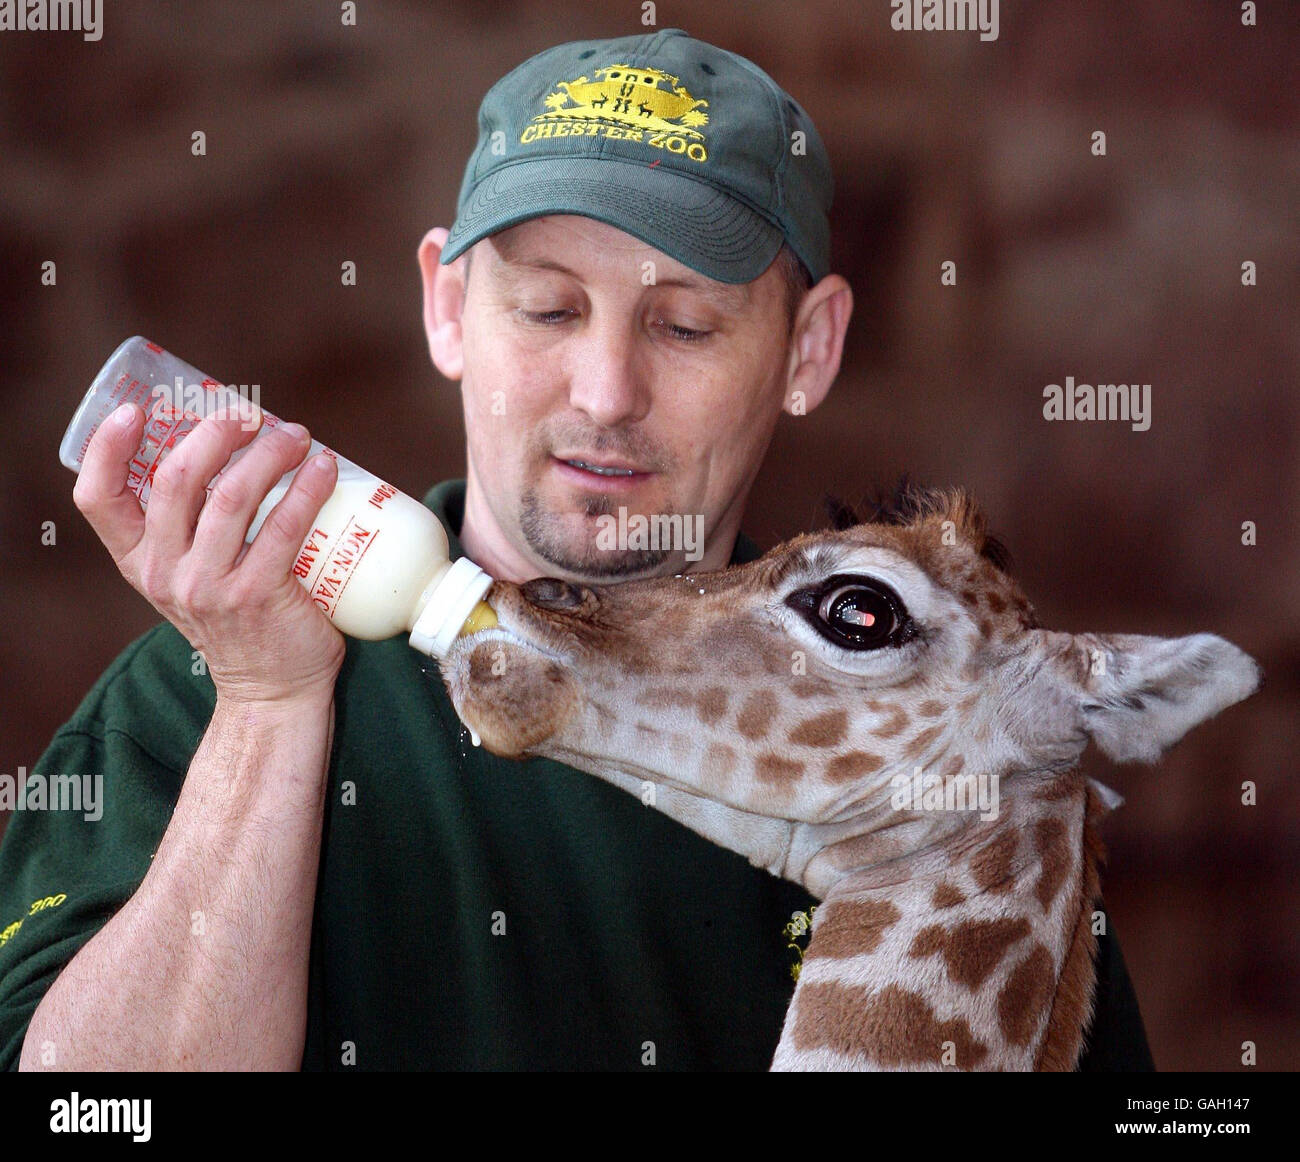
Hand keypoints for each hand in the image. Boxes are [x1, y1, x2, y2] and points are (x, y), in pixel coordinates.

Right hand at [73, 400, 345, 703]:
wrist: (271, 688)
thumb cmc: (239, 617)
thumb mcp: (192, 575)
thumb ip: (193, 527)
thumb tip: (231, 448)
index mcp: (137, 561)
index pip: (97, 500)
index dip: (107, 449)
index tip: (132, 411)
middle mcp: (164, 572)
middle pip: (175, 481)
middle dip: (213, 433)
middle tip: (249, 414)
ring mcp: (209, 586)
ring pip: (232, 496)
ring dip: (268, 453)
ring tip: (297, 435)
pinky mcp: (257, 595)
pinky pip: (283, 527)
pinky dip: (306, 489)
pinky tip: (324, 468)